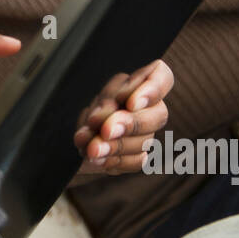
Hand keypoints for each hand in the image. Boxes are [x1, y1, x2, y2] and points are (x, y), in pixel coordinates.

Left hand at [73, 59, 172, 175]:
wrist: (76, 145)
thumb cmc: (88, 117)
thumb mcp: (92, 104)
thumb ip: (102, 108)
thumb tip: (104, 119)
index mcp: (138, 84)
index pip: (162, 76)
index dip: (153, 89)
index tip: (132, 104)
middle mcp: (148, 108)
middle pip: (159, 114)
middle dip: (131, 124)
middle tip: (106, 130)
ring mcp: (146, 134)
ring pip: (146, 140)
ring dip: (117, 145)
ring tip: (92, 148)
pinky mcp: (139, 156)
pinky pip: (136, 160)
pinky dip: (116, 161)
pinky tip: (99, 160)